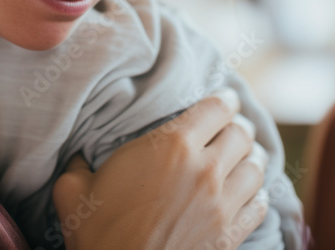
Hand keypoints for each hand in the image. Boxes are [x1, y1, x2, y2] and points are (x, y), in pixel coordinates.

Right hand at [52, 87, 268, 249]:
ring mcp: (221, 204)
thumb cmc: (97, 234)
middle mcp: (204, 169)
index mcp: (171, 146)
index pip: (217, 108)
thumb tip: (76, 157)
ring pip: (256, 167)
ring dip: (251, 159)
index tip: (224, 101)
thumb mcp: (74, 189)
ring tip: (245, 157)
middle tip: (232, 129)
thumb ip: (79, 163)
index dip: (224, 101)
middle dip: (238, 128)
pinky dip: (258, 194)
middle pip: (242, 134)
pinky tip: (249, 193)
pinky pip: (260, 204)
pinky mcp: (230, 235)